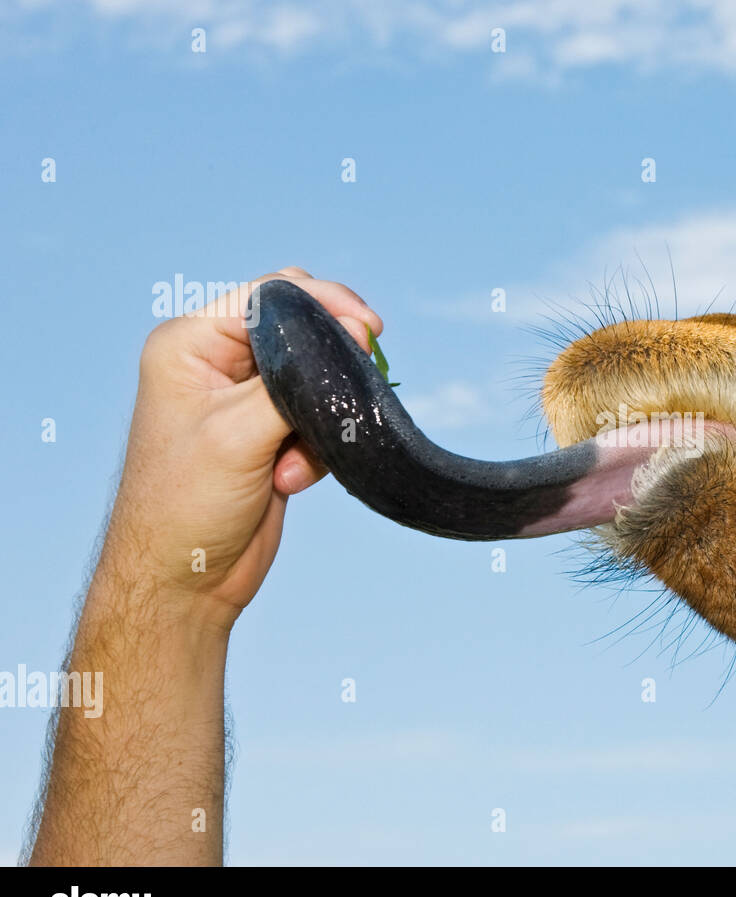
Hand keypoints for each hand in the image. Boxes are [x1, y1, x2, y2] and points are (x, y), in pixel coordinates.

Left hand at [105, 266, 382, 626]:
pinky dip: (317, 450)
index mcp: (189, 344)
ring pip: (317, 379)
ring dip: (319, 421)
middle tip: (359, 382)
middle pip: (300, 331)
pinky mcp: (269, 435)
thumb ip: (294, 378)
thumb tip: (351, 336)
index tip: (369, 331)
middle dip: (328, 364)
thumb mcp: (238, 432)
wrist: (185, 582)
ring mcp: (244, 400)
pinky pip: (318, 418)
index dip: (324, 304)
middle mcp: (215, 363)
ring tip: (292, 464)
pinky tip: (290, 482)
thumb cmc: (186, 505)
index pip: (271, 296)